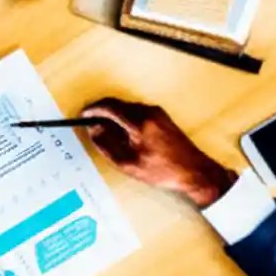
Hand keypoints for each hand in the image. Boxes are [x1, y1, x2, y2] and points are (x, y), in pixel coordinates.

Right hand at [80, 99, 236, 207]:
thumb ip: (106, 144)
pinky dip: (124, 118)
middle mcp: (149, 113)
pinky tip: (122, 132)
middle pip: (117, 104)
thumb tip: (93, 129)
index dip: (92, 110)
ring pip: (126, 107)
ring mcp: (157, 113)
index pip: (109, 107)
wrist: (193, 171)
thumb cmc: (162, 170)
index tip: (82, 115)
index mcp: (139, 123)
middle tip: (89, 122)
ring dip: (113, 115)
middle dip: (101, 111)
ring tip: (104, 131)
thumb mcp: (126, 163)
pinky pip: (136, 111)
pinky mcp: (162, 117)